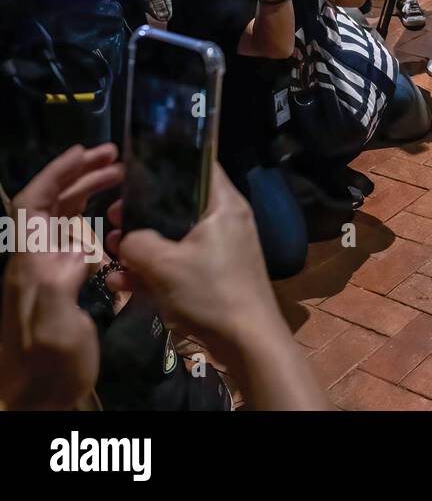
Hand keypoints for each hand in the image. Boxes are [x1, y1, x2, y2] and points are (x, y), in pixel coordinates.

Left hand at [0, 144, 124, 410]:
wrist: (38, 399)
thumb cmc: (49, 364)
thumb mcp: (58, 325)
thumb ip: (63, 283)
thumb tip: (82, 249)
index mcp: (28, 264)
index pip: (32, 205)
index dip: (55, 173)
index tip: (86, 152)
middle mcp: (32, 262)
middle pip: (48, 205)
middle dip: (78, 176)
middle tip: (116, 159)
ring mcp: (44, 273)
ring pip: (60, 220)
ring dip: (85, 194)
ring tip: (119, 178)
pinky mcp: (58, 285)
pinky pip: (70, 241)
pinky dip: (90, 221)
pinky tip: (110, 221)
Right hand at [106, 163, 284, 368]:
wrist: (246, 341)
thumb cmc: (210, 292)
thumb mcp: (163, 264)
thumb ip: (136, 242)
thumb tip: (124, 237)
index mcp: (223, 205)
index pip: (199, 165)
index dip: (165, 163)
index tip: (132, 171)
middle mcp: (225, 220)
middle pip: (179, 203)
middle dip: (143, 213)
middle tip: (113, 218)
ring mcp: (220, 249)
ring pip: (175, 237)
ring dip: (143, 246)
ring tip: (111, 251)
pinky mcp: (213, 274)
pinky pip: (179, 263)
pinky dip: (155, 270)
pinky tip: (123, 283)